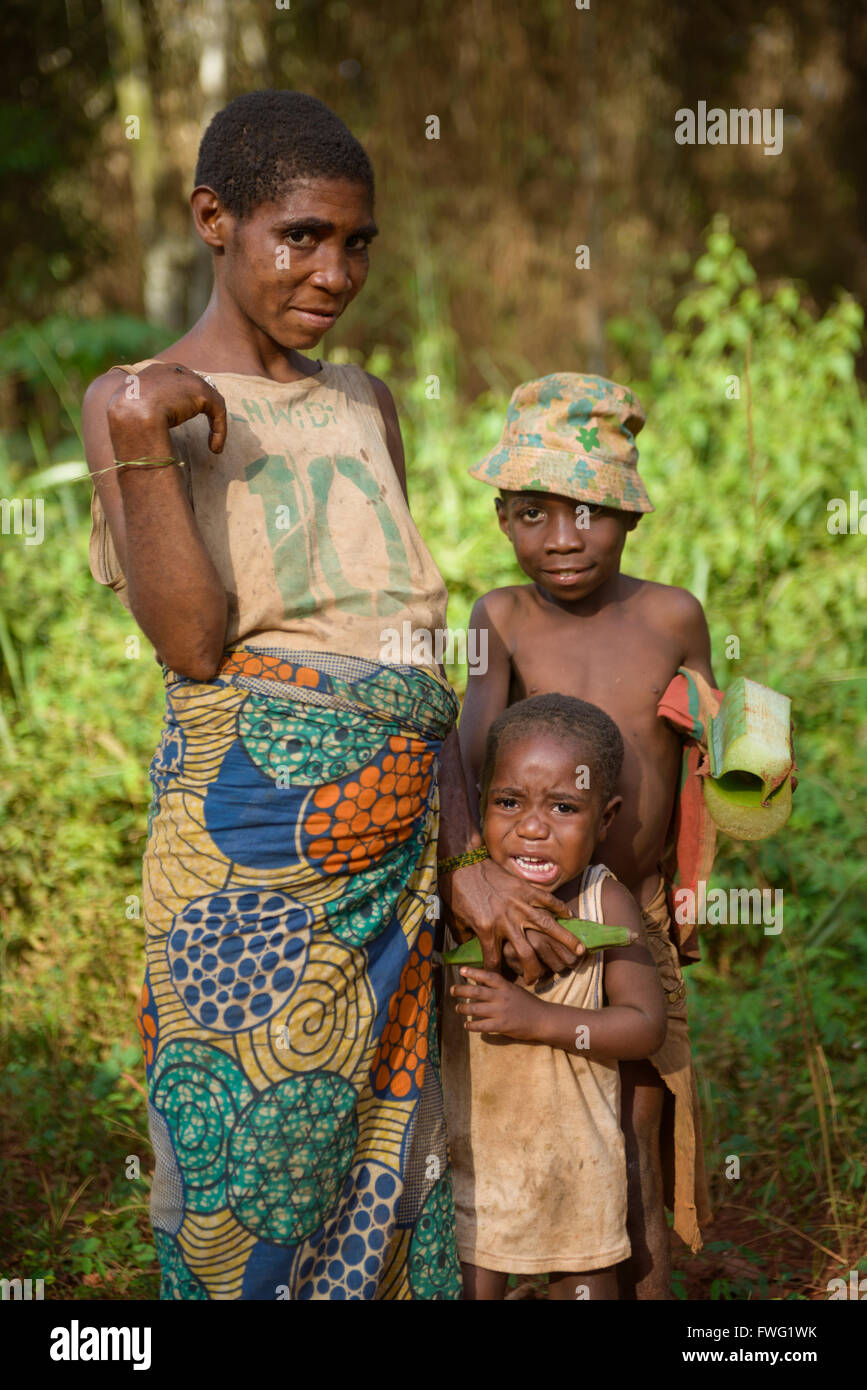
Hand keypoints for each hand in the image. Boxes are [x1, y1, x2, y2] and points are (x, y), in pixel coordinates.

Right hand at [107, 361, 227, 460]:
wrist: (132, 415)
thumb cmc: (126, 421)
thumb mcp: (131, 414)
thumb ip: (142, 415)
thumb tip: (147, 431)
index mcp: (149, 374)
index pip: (172, 380)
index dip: (182, 400)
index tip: (186, 419)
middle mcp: (168, 369)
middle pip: (192, 384)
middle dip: (202, 403)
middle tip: (208, 423)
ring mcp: (185, 378)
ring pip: (207, 397)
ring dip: (214, 421)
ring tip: (214, 443)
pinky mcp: (200, 390)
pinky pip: (216, 408)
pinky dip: (219, 429)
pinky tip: (215, 448)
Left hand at [440, 856, 577, 983]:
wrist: (462, 863)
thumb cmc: (458, 891)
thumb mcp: (457, 919)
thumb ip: (467, 936)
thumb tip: (470, 948)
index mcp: (486, 929)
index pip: (494, 961)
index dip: (498, 973)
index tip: (504, 979)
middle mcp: (506, 920)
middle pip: (526, 953)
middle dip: (534, 970)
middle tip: (539, 979)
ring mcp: (518, 904)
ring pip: (547, 927)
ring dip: (565, 940)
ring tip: (579, 951)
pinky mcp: (524, 889)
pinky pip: (547, 900)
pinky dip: (560, 908)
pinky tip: (570, 917)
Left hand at [451, 967, 546, 1039]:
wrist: (543, 1020)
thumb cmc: (528, 1004)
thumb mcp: (514, 990)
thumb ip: (499, 987)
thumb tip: (480, 983)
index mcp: (506, 986)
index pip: (488, 976)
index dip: (473, 972)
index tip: (461, 970)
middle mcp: (502, 997)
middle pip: (477, 992)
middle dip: (461, 990)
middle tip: (452, 990)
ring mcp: (501, 1012)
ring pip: (476, 1009)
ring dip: (463, 1008)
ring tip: (457, 1008)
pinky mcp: (502, 1026)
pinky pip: (482, 1026)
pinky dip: (471, 1025)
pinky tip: (466, 1025)